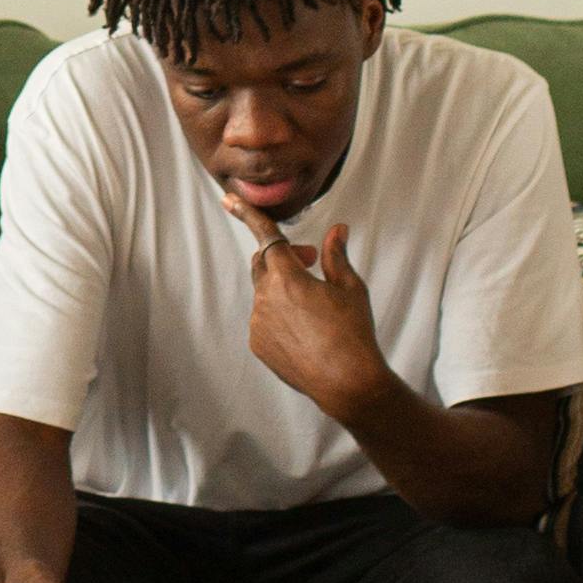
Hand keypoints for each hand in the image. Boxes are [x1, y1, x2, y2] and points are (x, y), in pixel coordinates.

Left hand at [245, 219, 387, 425]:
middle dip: (285, 256)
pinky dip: (279, 315)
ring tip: (315, 307)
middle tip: (311, 261)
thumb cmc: (353, 333)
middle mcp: (266, 298)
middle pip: (264, 263)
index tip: (228, 199)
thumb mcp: (350, 288)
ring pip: (265, 293)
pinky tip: (306, 330)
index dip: (248, 215)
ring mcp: (258, 323)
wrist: (348, 383)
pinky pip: (263, 319)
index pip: (266, 236)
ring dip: (284, 289)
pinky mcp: (257, 344)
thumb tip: (337, 230)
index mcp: (288, 278)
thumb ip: (336, 255)